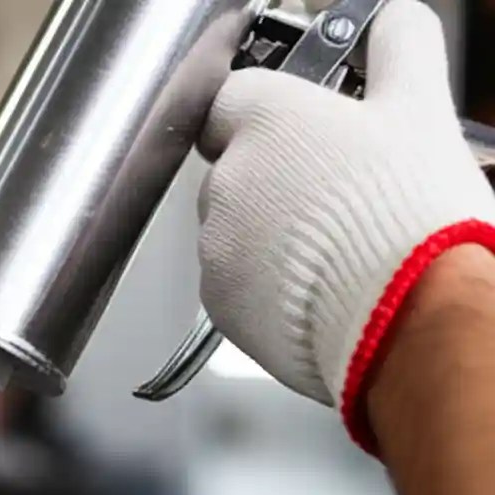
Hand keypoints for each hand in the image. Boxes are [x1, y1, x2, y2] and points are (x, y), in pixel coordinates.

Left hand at [197, 0, 494, 444]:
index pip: (235, 96)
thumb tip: (394, 20)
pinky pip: (235, 281)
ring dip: (271, 232)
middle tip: (339, 194)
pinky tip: (320, 285)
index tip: (303, 126)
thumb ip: (401, 48)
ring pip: (233, 226)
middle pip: (236, 165)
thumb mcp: (422, 109)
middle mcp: (227, 179)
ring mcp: (217, 244)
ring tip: (337, 245)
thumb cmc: (414, 219)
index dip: (270, 111)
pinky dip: (267, 283)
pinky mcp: (220, 303)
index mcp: (265, 119)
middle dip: (278, 177)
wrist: (409, 320)